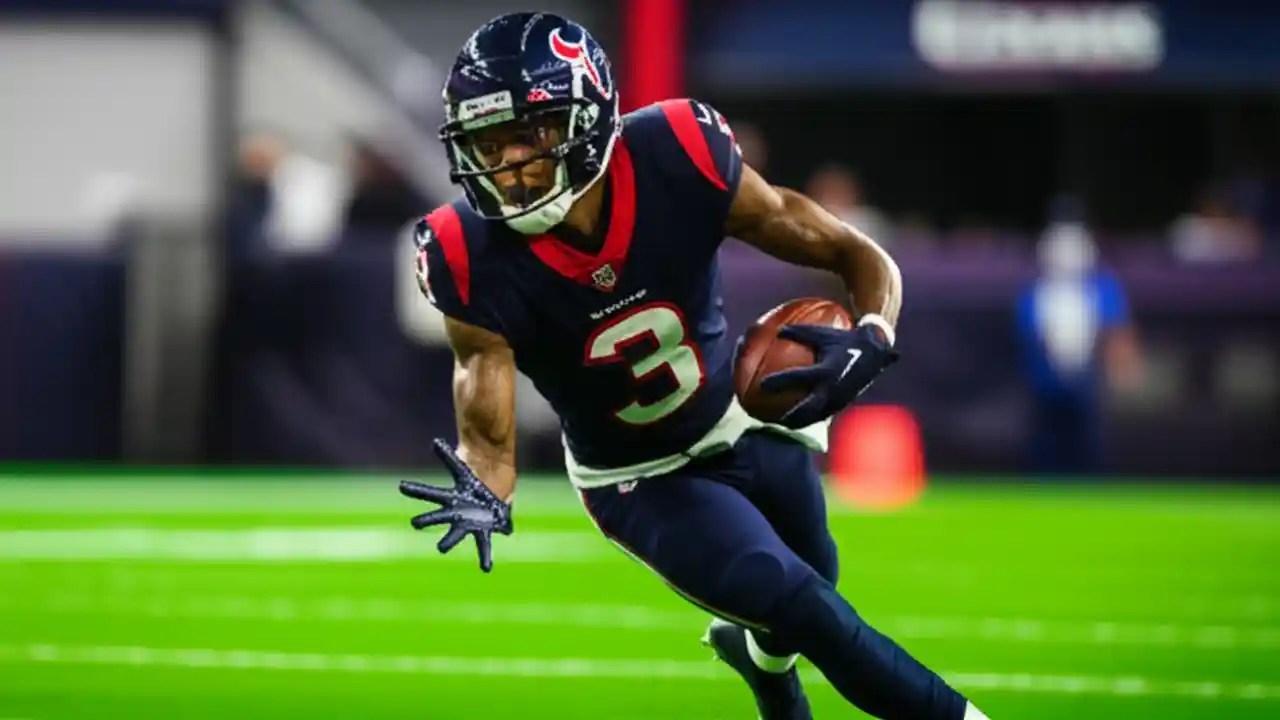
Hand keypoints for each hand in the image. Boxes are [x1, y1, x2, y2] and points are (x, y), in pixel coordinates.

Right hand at [399, 439, 512, 572]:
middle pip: (439, 516)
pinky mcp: (484, 530)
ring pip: (456, 534)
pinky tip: (486, 568)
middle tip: (414, 522)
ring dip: (449, 541)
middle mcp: (455, 513)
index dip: (416, 489)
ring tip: (440, 548)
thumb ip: (449, 456)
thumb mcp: (464, 468)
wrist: (494, 491)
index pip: (430, 492)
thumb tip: (434, 442)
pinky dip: (485, 556)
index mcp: (450, 497)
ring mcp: (468, 523)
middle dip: (427, 519)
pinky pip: (483, 545)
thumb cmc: (476, 480)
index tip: (401, 486)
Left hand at [759, 323, 898, 427]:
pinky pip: (824, 414)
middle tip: (771, 420)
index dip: (780, 381)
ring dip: (799, 422)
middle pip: (807, 409)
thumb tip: (777, 330)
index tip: (762, 386)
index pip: (798, 378)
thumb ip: (800, 332)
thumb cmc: (845, 339)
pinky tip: (798, 421)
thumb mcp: (823, 334)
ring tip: (782, 425)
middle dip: (789, 417)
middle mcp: (833, 388)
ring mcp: (840, 399)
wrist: (875, 351)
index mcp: (826, 370)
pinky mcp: (844, 403)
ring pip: (816, 416)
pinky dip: (811, 418)